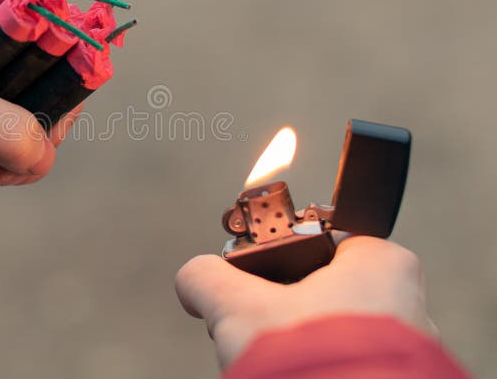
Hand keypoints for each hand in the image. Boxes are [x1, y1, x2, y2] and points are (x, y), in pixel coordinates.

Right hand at [175, 236, 435, 368]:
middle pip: (325, 288)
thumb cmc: (304, 356)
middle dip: (286, 304)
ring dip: (301, 338)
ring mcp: (412, 350)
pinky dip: (322, 365)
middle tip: (256, 322)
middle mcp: (410, 302)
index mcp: (383, 263)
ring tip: (273, 354)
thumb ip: (207, 278)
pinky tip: (297, 374)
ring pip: (337, 330)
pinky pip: (352, 363)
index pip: (322, 238)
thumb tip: (192, 280)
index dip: (280, 252)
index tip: (253, 274)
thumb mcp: (238, 308)